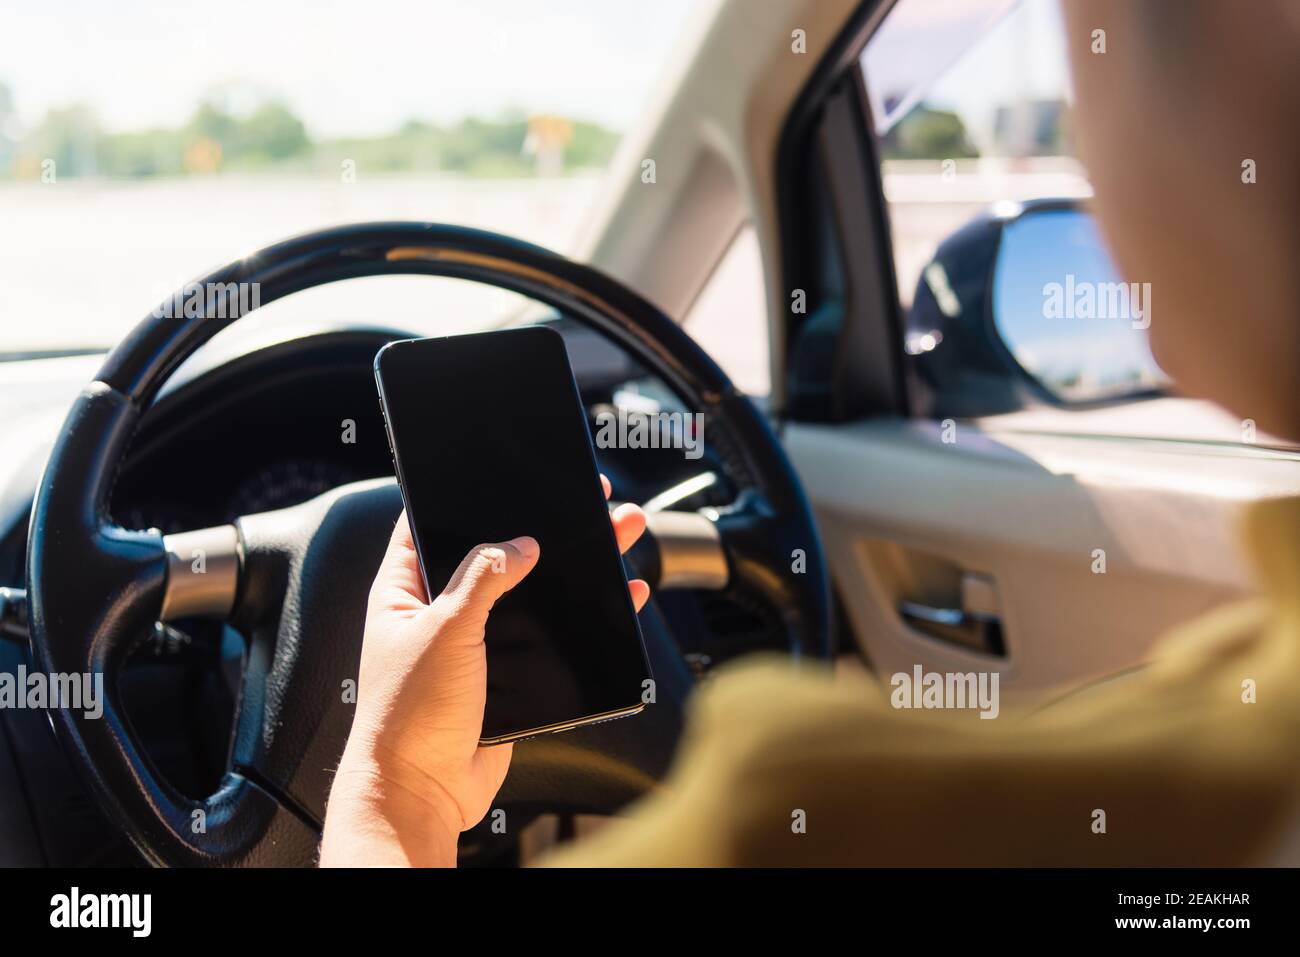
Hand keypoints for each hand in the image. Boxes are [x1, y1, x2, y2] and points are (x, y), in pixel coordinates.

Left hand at [320, 475, 648, 865]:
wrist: (423, 792)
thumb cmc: (408, 714)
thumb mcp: (444, 630)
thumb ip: (483, 579)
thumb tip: (521, 544)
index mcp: (406, 591)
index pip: (429, 526)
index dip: (466, 497)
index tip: (506, 472)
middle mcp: (440, 612)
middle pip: (498, 554)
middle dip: (544, 526)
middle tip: (588, 501)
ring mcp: (476, 643)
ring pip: (532, 593)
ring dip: (574, 568)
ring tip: (619, 534)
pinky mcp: (508, 675)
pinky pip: (551, 636)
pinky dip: (586, 617)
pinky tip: (620, 596)